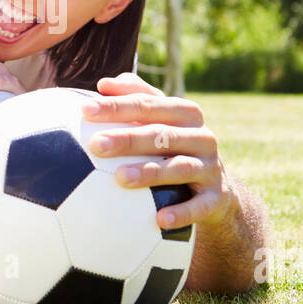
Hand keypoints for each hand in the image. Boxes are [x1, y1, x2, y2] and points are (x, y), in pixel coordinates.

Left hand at [81, 73, 233, 231]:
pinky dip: (181, 213)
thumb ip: (137, 98)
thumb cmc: (176, 148)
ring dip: (149, 173)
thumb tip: (104, 84)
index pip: (147, 104)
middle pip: (161, 134)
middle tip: (95, 145)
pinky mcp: (217, 197)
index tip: (84, 110)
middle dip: (128, 138)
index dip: (117, 106)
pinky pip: (199, 206)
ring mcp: (211, 167)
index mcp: (186, 113)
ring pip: (179, 167)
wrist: (217, 189)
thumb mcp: (162, 120)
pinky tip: (159, 219)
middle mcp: (202, 137)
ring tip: (119, 178)